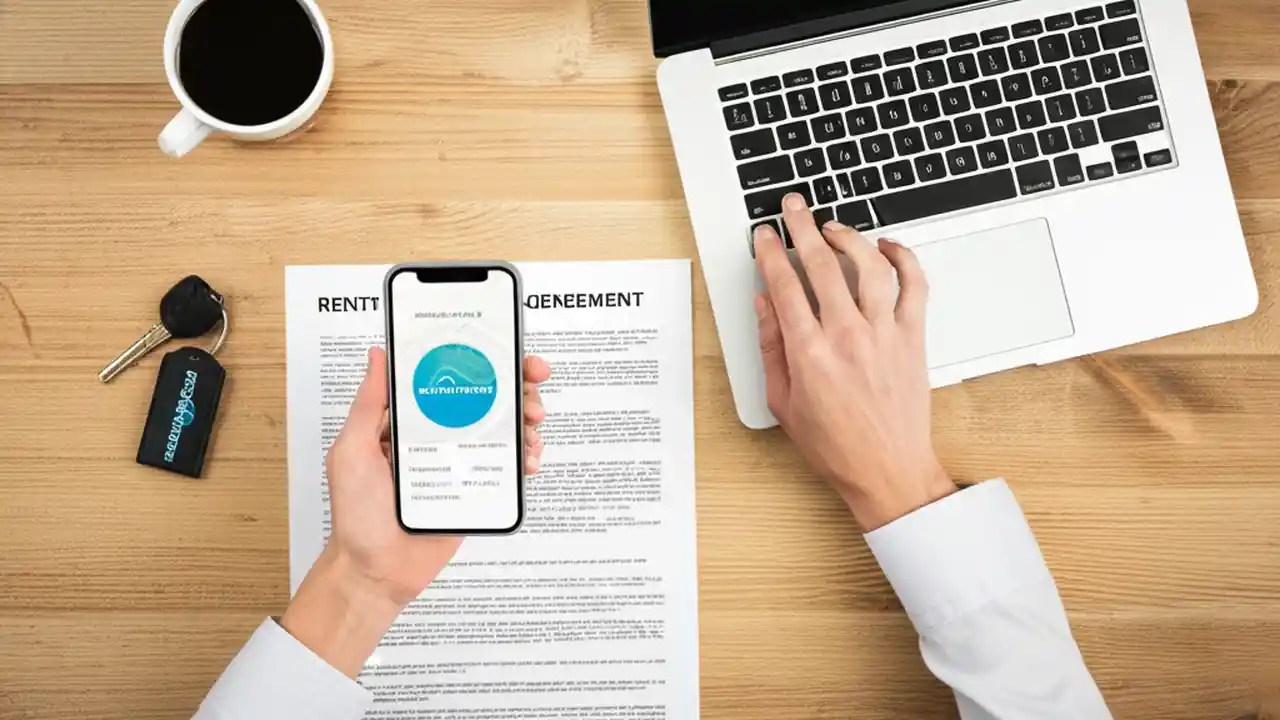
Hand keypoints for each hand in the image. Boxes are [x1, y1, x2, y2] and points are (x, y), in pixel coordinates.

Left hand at [282, 347, 550, 675]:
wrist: (375, 571)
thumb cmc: (355, 515)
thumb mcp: (351, 450)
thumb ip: (368, 404)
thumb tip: (378, 356)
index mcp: (407, 421)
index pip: (447, 377)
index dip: (477, 359)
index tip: (502, 348)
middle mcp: (437, 437)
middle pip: (486, 398)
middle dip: (516, 383)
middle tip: (533, 380)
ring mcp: (460, 463)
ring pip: (504, 429)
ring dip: (526, 418)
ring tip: (532, 423)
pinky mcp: (476, 490)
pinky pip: (508, 468)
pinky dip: (526, 458)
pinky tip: (529, 459)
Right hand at [753, 194, 955, 529]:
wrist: (888, 470)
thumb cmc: (835, 446)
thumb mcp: (783, 402)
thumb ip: (771, 348)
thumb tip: (765, 305)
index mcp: (810, 354)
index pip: (784, 286)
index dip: (771, 253)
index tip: (765, 235)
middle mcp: (848, 336)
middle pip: (823, 264)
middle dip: (804, 227)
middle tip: (793, 206)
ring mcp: (885, 334)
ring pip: (869, 265)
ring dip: (849, 237)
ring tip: (833, 225)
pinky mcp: (913, 337)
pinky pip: (914, 285)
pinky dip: (903, 258)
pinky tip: (887, 245)